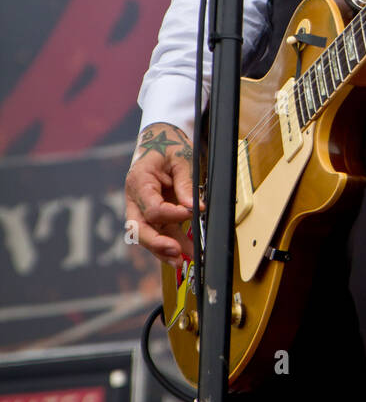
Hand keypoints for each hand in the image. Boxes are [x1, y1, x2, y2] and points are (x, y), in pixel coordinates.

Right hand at [125, 123, 197, 265]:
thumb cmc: (168, 146)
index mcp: (139, 181)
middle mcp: (135, 198)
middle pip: (139, 228)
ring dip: (164, 251)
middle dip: (157, 243)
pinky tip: (184, 254)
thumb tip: (194, 207)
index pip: (152, 207)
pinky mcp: (152, 215)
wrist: (160, 140)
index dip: (172, 214)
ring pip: (148, 236)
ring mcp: (142, 208)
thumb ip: (185, 182)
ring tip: (183, 261)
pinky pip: (159, 233)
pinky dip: (170, 245)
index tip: (192, 213)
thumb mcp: (181, 157)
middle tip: (176, 253)